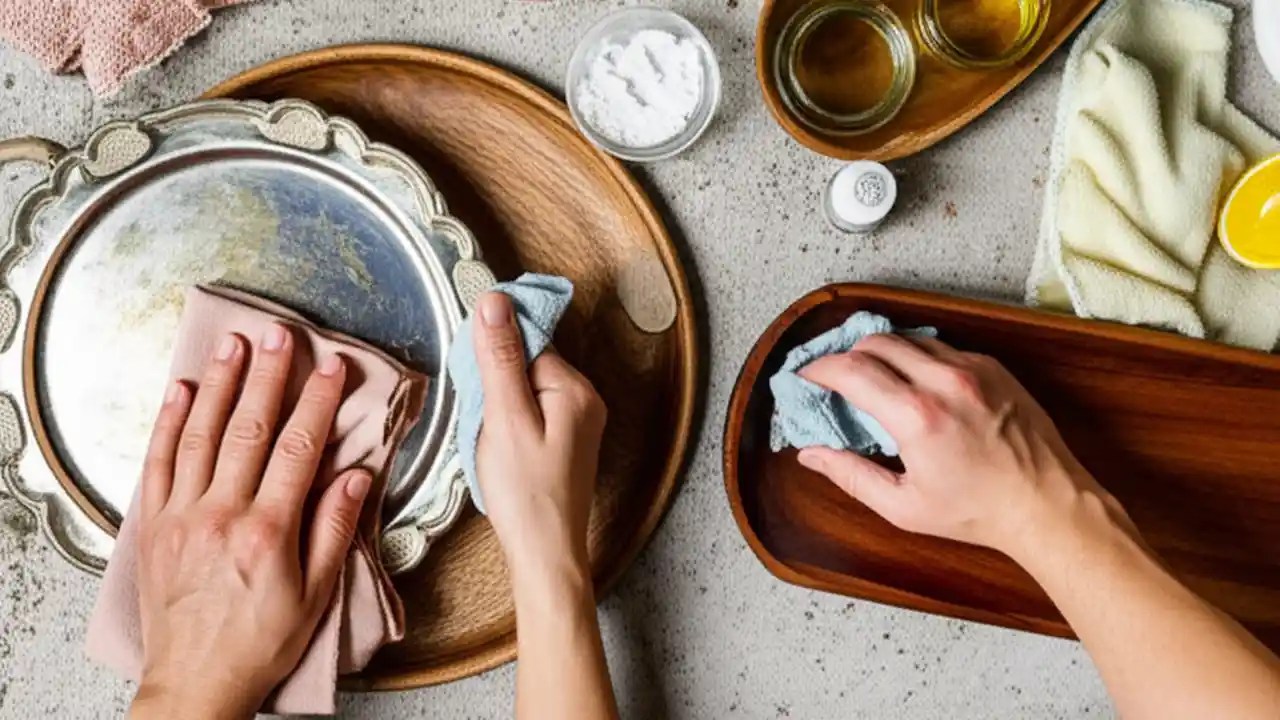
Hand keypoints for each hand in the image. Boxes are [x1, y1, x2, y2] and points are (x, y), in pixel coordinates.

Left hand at [130, 326, 370, 719]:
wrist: (196, 682)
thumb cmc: (260, 643)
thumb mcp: (316, 594)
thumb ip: (335, 528)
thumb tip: (355, 475)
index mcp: (268, 531)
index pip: (298, 448)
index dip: (317, 401)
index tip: (330, 366)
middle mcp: (221, 515)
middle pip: (247, 428)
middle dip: (267, 375)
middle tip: (278, 334)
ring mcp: (181, 516)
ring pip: (200, 434)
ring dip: (218, 384)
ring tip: (232, 344)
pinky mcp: (154, 526)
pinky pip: (157, 462)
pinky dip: (168, 422)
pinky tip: (179, 390)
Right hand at [471, 292, 605, 579]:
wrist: (544, 553)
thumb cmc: (525, 492)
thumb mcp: (505, 418)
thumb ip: (499, 359)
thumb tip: (495, 300)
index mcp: (576, 388)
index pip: (528, 342)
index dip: (493, 357)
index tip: (476, 386)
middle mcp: (585, 399)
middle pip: (527, 363)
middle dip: (495, 384)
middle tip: (483, 423)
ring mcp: (577, 422)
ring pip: (524, 390)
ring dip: (497, 407)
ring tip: (491, 442)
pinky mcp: (564, 443)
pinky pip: (529, 413)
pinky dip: (506, 424)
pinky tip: (499, 451)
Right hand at [795, 334, 1118, 554]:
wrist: (1046, 503)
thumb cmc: (977, 511)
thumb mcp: (903, 506)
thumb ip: (851, 475)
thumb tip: (812, 454)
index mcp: (917, 417)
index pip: (851, 370)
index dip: (819, 369)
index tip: (806, 376)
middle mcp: (943, 383)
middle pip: (875, 342)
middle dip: (846, 354)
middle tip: (834, 375)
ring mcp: (972, 370)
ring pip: (909, 339)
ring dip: (882, 352)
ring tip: (871, 374)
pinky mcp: (991, 368)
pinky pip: (941, 348)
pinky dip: (918, 357)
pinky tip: (913, 380)